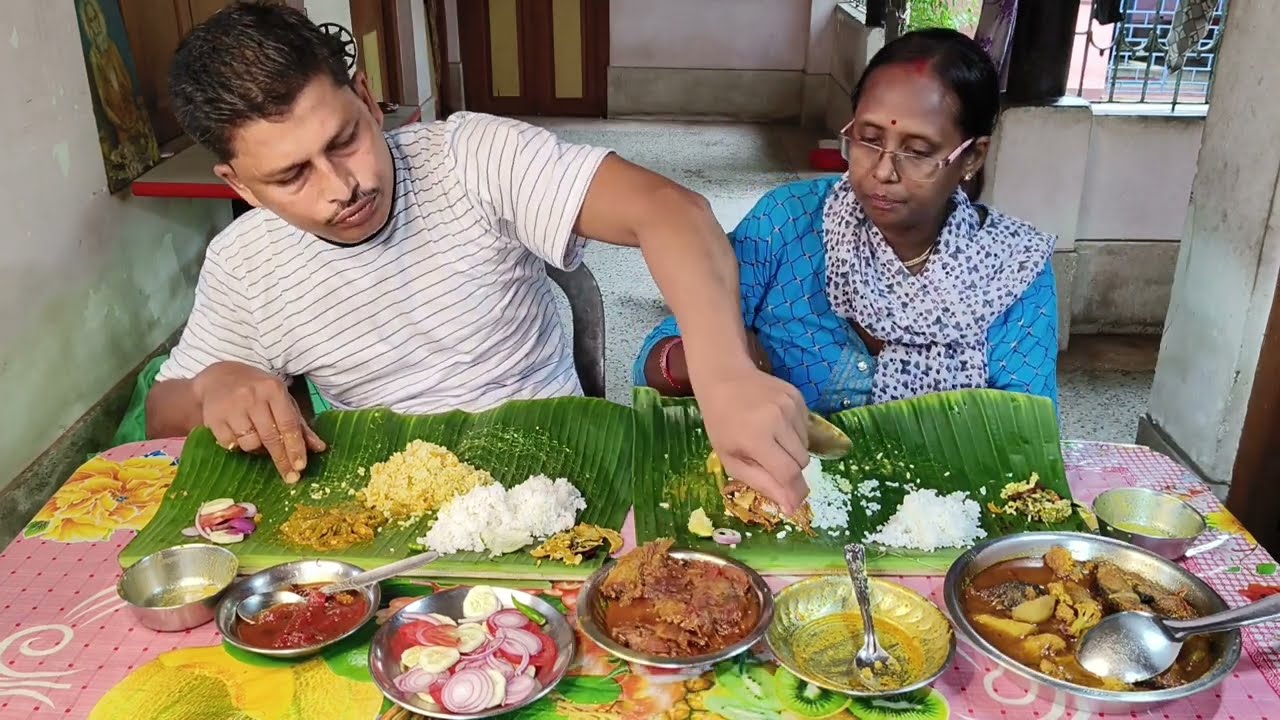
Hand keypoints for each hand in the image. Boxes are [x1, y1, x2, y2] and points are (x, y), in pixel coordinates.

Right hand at [192, 361, 326, 482]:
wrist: (219, 378)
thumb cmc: (257, 391)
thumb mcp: (281, 400)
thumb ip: (299, 424)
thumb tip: (319, 448)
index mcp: (273, 389)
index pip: (288, 424)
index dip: (295, 448)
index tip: (300, 467)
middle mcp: (252, 397)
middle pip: (270, 437)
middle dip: (282, 459)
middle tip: (290, 477)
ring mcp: (231, 408)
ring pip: (250, 444)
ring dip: (258, 450)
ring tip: (258, 439)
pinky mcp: (213, 419)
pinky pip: (231, 445)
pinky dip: (238, 446)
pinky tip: (239, 435)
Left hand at [694, 365, 809, 512]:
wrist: (724, 378)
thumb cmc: (722, 423)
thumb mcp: (731, 459)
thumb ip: (761, 483)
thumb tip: (791, 507)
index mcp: (757, 437)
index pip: (788, 473)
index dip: (794, 492)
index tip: (792, 504)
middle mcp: (778, 419)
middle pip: (802, 461)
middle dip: (790, 471)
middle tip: (772, 464)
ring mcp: (791, 405)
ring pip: (806, 445)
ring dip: (792, 451)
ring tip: (770, 440)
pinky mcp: (798, 396)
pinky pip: (806, 427)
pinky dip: (795, 433)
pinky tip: (776, 424)